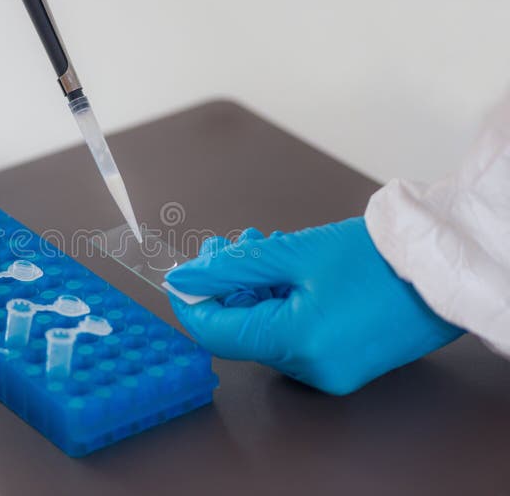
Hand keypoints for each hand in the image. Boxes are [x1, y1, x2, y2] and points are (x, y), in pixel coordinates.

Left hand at [165, 217, 462, 394]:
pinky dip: (279, 306)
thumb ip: (232, 267)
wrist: (440, 268)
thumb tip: (185, 278)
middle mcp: (310, 369)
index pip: (217, 334)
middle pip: (241, 331)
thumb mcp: (293, 251)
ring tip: (259, 248)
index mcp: (297, 343)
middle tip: (224, 247)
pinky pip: (292, 338)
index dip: (191, 304)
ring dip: (253, 291)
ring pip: (265, 332)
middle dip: (226, 287)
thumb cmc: (375, 256)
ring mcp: (328, 374)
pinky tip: (283, 272)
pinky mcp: (340, 368)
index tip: (180, 277)